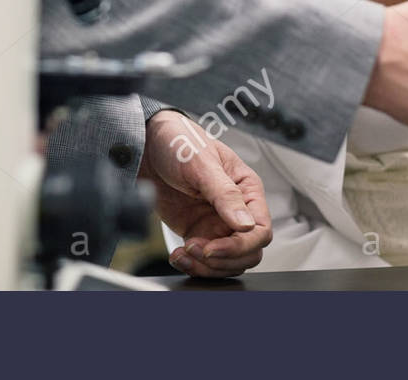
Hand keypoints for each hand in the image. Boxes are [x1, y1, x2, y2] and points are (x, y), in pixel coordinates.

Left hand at [141, 111, 271, 276]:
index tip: (214, 248)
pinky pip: (205, 260)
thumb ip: (225, 194)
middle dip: (223, 259)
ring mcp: (217, 223)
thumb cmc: (178, 141)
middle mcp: (236, 210)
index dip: (241, 245)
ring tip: (184, 254)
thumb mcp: (201, 163)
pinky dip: (193, 265)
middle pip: (248, 252)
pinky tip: (178, 256)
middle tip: (195, 250)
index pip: (261, 230)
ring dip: (207, 267)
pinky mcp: (198, 232)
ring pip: (228, 262)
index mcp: (246, 189)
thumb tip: (247, 224)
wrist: (146, 146)